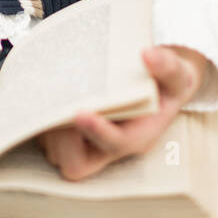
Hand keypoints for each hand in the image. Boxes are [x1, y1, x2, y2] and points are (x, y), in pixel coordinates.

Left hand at [33, 44, 208, 181]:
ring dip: (45, 129)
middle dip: (59, 138)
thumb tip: (147, 55)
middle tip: (53, 103)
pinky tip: (39, 94)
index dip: (96, 132)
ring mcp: (89, 145)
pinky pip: (47, 142)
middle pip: (77, 162)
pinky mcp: (73, 138)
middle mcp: (110, 147)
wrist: (157, 87)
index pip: (114, 144)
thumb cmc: (165, 83)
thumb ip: (167, 66)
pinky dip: (39, 121)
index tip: (81, 111)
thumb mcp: (178, 74)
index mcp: (138, 136)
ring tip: (43, 96)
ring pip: (57, 153)